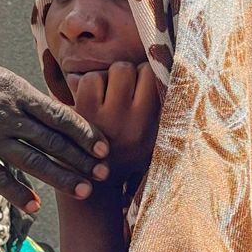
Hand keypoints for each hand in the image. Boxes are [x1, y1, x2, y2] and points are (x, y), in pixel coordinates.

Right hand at [0, 37, 108, 213]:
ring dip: (62, 178)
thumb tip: (4, 74)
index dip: (85, 133)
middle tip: (104, 174)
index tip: (102, 146)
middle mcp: (7, 115)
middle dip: (82, 160)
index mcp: (14, 90)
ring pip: (33, 163)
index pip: (60, 116)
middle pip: (54, 142)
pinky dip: (18, 194)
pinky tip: (35, 206)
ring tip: (84, 191)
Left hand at [67, 62, 159, 180]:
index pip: (154, 74)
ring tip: (105, 97)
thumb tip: (166, 64)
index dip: (145, 75)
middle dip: (126, 73)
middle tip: (120, 92)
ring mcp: (108, 115)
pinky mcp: (84, 114)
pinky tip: (90, 101)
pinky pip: (90, 79)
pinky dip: (88, 84)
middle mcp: (133, 118)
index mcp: (153, 122)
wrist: (96, 187)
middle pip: (132, 68)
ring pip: (112, 70)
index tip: (139, 87)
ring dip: (107, 77)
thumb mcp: (154, 137)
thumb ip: (161, 108)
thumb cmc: (128, 156)